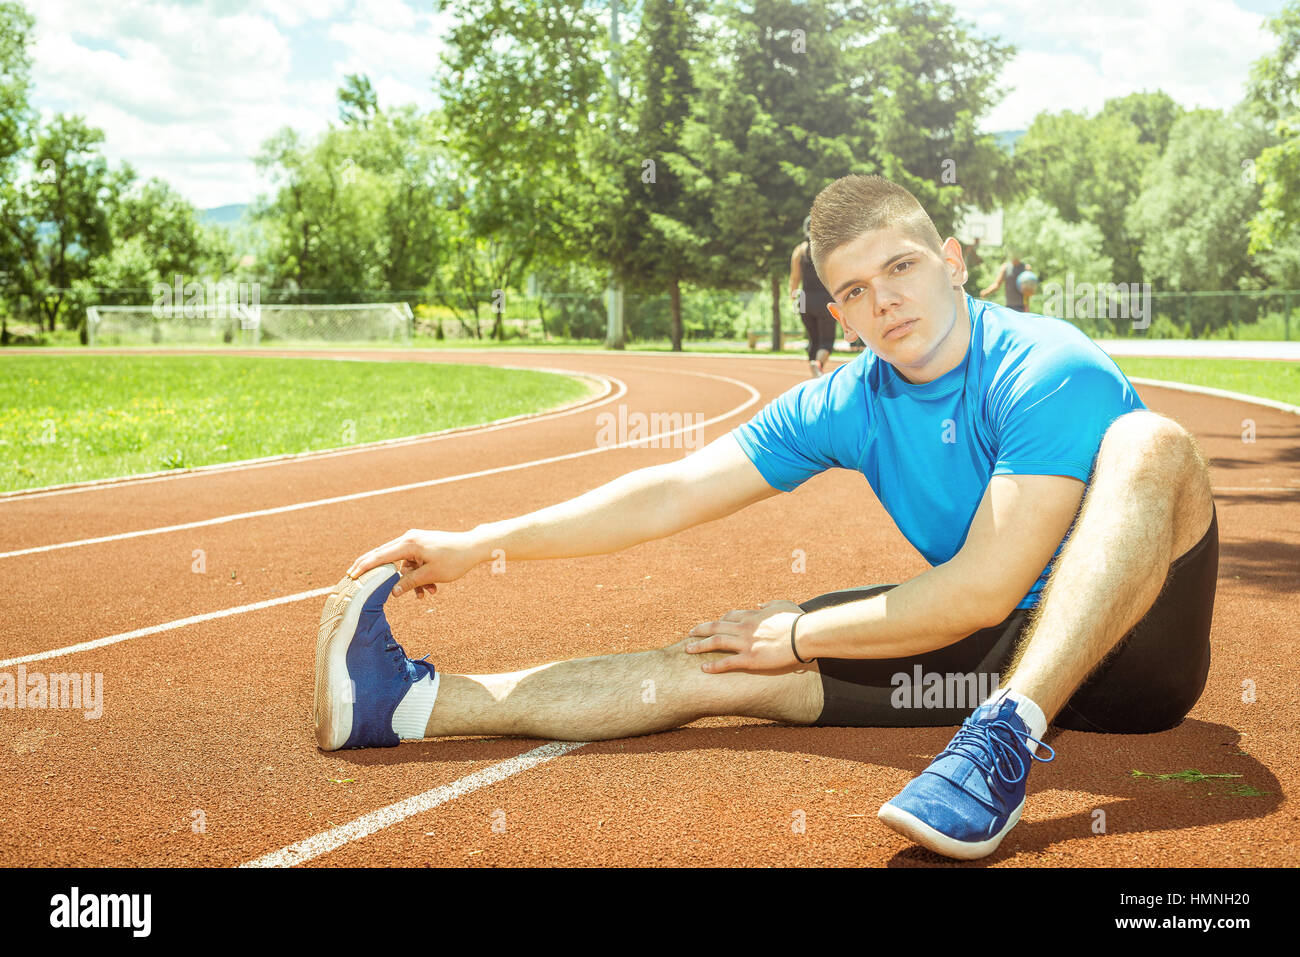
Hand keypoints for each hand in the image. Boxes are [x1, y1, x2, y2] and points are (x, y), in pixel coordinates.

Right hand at [346, 528, 482, 598]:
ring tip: (426, 594)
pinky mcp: (422, 547)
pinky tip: (431, 589)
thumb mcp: (431, 575)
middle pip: (385, 557)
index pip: (380, 555)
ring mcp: (415, 542)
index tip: (351, 575)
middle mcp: (409, 539)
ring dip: (411, 581)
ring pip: (403, 565)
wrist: (473, 548)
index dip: (365, 566)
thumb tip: (392, 592)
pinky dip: (419, 576)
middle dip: (376, 573)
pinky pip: (413, 564)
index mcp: (409, 543)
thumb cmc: (454, 560)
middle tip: (356, 580)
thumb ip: (409, 583)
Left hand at [684, 599, 807, 674]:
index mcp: (753, 616)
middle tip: (690, 634)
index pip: (729, 616)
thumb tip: (760, 603)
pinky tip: (703, 668)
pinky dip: (713, 665)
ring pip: (716, 642)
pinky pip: (727, 662)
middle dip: (701, 630)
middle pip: (716, 627)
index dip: (719, 621)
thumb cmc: (797, 620)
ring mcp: (746, 643)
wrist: (804, 635)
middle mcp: (745, 627)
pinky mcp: (750, 659)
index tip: (711, 625)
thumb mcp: (783, 605)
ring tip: (688, 649)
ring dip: (700, 645)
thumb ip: (769, 604)